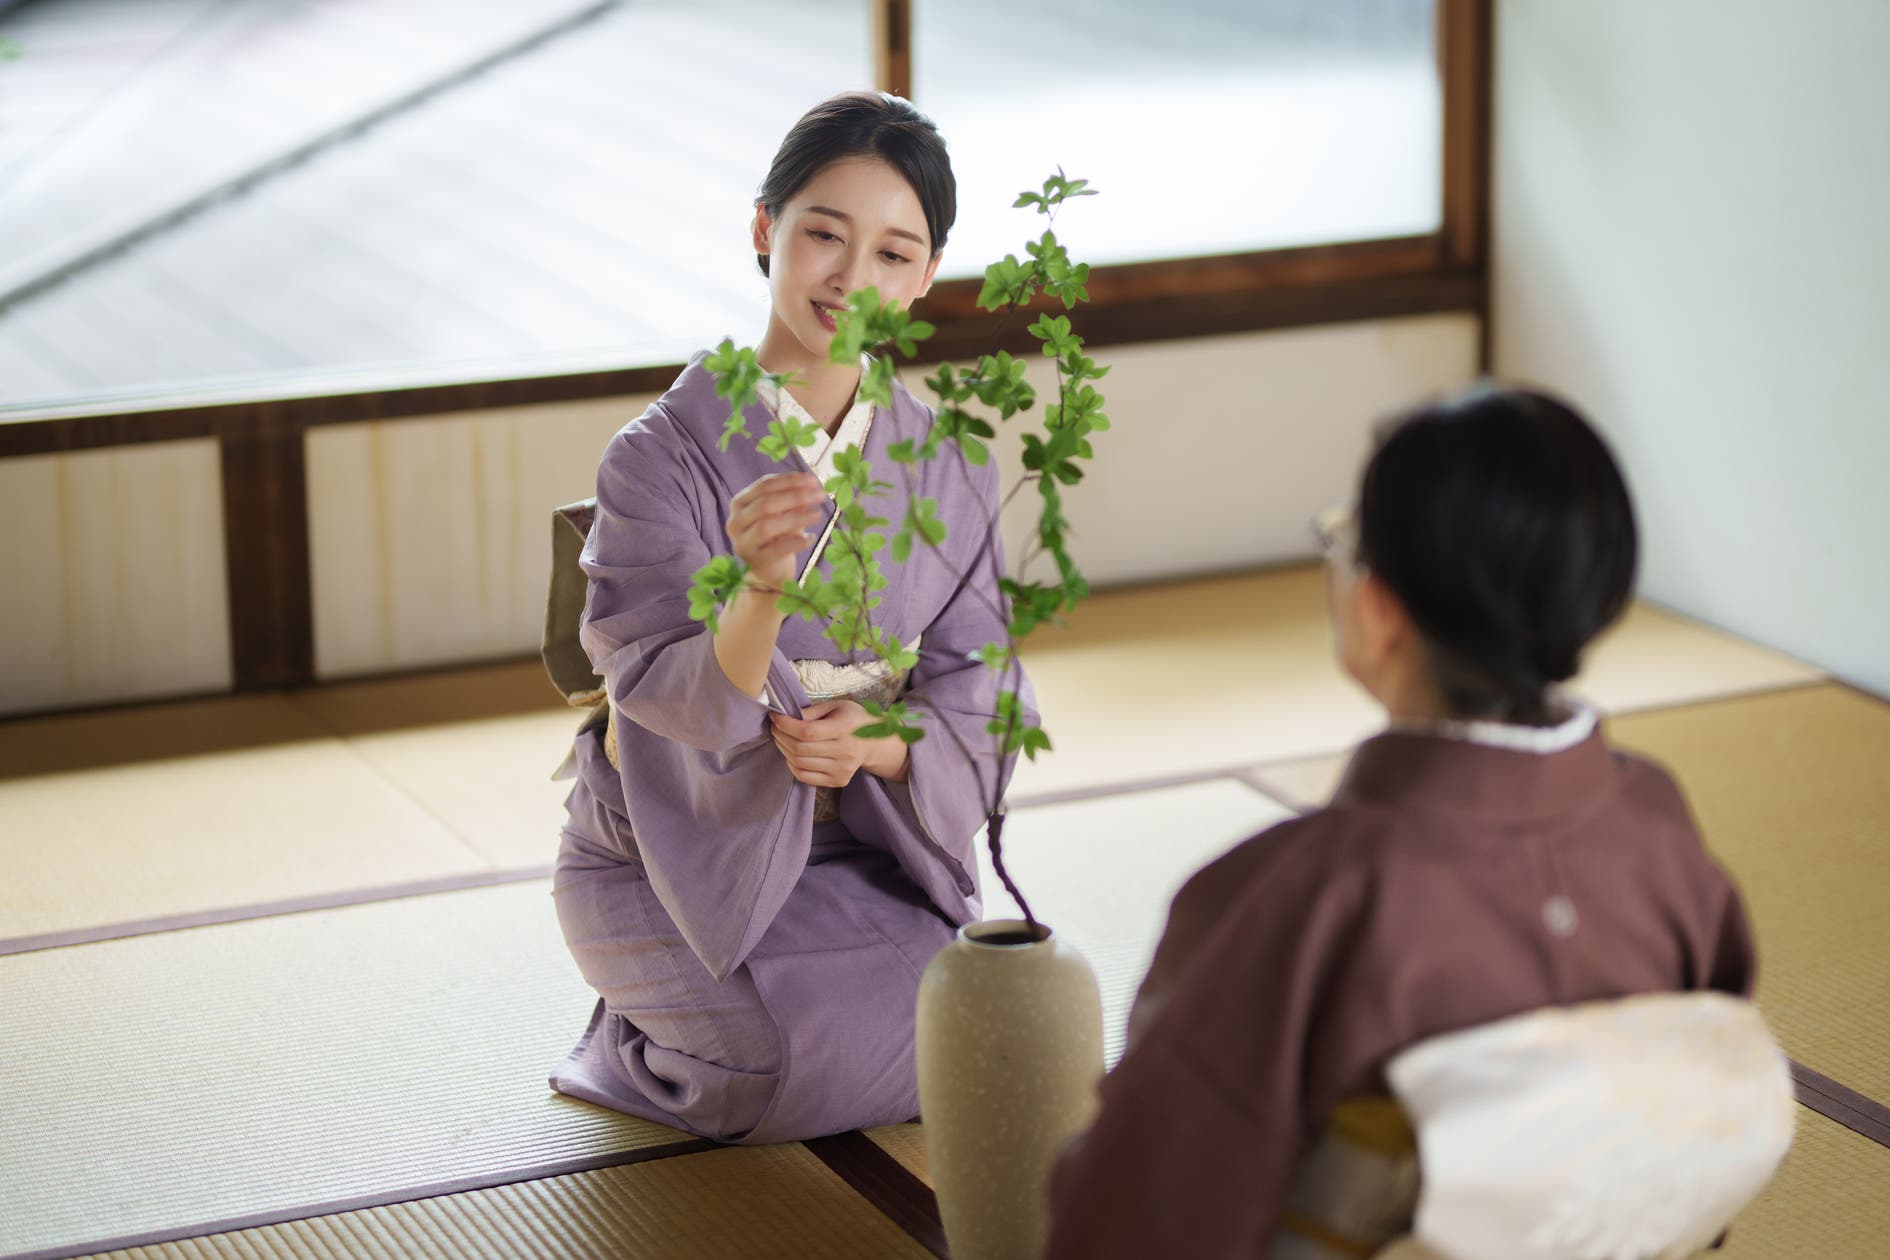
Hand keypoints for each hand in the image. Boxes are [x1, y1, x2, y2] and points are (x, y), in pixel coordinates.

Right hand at [727, 472, 824, 590]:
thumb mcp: (783, 514)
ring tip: (818, 514)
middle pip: (765, 504)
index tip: (813, 480)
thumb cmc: (777, 536)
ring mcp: (743, 543)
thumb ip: (792, 500)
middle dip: (796, 497)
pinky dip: (797, 542)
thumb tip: (812, 486)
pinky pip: (777, 549)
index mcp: (740, 503)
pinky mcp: (755, 561)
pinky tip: (810, 537)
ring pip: (767, 526)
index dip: (790, 481)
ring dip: (796, 518)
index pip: (764, 486)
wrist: (770, 570)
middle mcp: (736, 522)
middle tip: (820, 496)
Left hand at [771, 699, 909, 787]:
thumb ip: (812, 711)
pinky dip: (792, 765)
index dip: (786, 725)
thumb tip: (788, 716)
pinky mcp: (839, 781)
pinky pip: (804, 776)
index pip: (807, 731)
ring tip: (782, 738)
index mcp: (844, 728)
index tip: (775, 716)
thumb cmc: (852, 719)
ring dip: (784, 749)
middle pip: (800, 748)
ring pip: (799, 763)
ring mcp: (842, 770)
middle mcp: (845, 751)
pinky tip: (792, 754)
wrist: (874, 742)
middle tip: (776, 727)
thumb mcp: (836, 706)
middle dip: (780, 736)